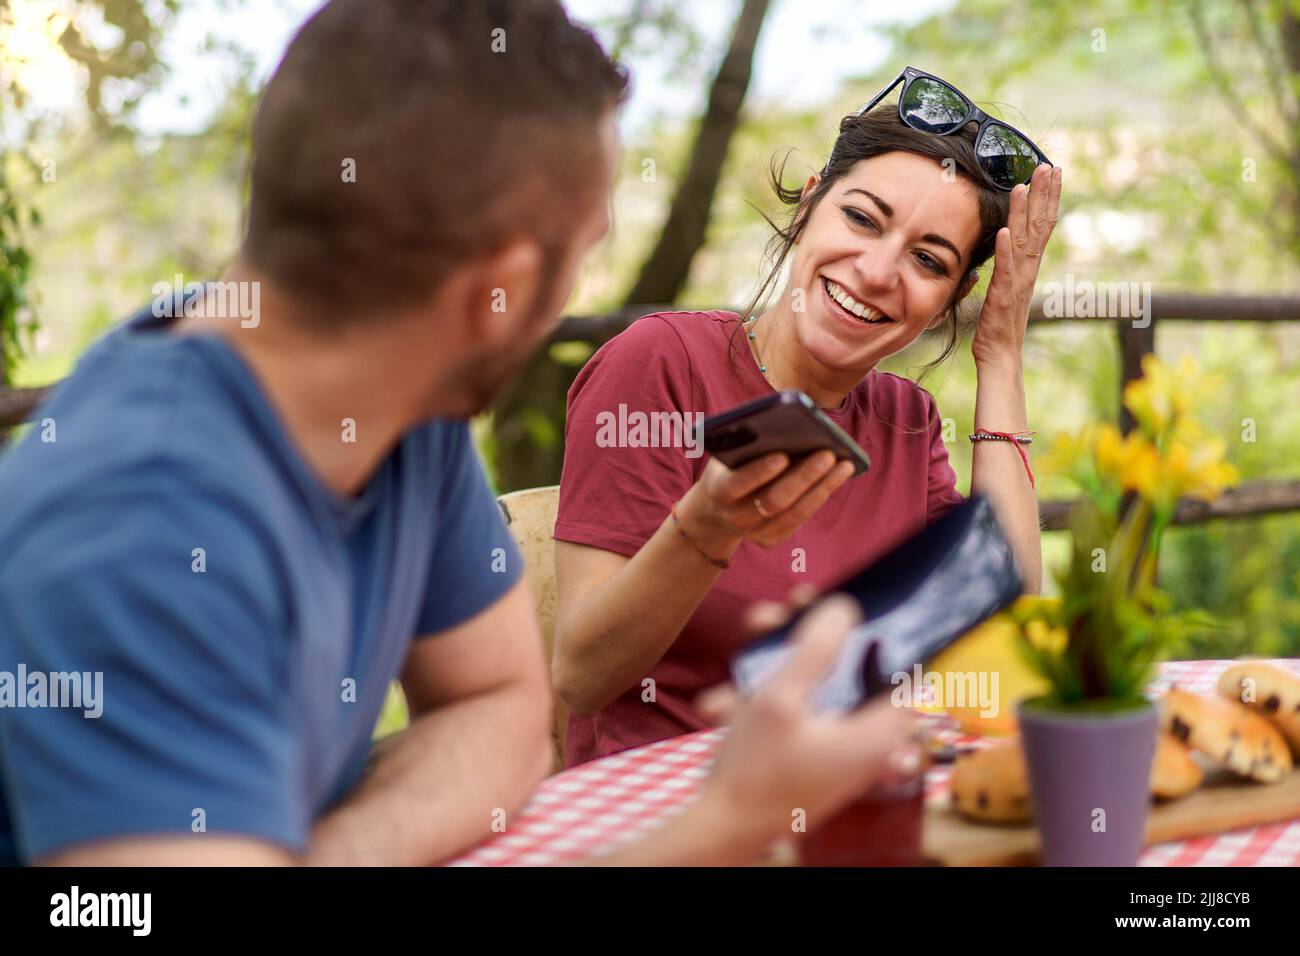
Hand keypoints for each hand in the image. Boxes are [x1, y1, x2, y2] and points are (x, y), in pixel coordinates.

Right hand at [678, 451, 854, 550]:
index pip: (738, 483)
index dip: (759, 471)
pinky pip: (801, 518)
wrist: (716, 508)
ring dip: (822, 487)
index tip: (783, 455)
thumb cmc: (729, 467)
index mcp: (718, 491)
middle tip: (828, 454)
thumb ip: (747, 443)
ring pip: (794, 512)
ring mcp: (753, 532)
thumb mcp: (728, 454)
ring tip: (844, 464)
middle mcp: (735, 517)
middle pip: (774, 500)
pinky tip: (838, 476)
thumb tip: (790, 428)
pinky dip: (821, 495)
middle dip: (803, 477)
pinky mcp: (771, 539)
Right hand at [692, 596, 913, 847]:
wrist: (721, 830)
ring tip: (745, 645)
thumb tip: (845, 607)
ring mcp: (838, 748)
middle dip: (812, 636)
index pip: (905, 667)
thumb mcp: (780, 699)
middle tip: (779, 615)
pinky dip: (769, 696)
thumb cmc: (754, 771)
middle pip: (855, 668)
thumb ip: (814, 650)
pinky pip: (801, 710)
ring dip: (780, 662)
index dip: (879, 629)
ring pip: (822, 685)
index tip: (843, 603)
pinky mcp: (813, 754)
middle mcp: (866, 740)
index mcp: (878, 731)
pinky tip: (725, 701)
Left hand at [971, 162, 1062, 368]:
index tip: (1051, 171)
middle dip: (1044, 194)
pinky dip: (1006, 251)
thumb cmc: (999, 322)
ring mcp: (1017, 282)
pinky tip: (1006, 232)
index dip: (1047, 197)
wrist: (1000, 355)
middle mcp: (1027, 270)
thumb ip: (1008, 263)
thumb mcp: (1003, 285)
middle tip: (1049, 165)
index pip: (1041, 225)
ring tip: (1024, 185)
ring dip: (1024, 212)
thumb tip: (1007, 241)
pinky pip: (1006, 270)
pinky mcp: (1002, 296)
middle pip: (1039, 225)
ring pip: (1024, 241)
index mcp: (1027, 266)